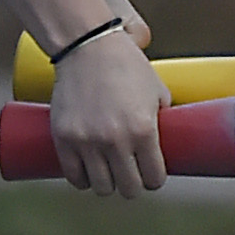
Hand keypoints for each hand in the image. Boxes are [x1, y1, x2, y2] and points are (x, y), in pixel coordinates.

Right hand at [46, 24, 168, 197]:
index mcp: (144, 131)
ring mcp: (87, 141)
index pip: (154, 178)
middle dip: (133, 185)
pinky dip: (82, 179)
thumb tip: (169, 141)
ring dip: (108, 184)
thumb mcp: (156, 91)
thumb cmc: (126, 65)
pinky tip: (87, 173)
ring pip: (101, 187)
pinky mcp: (64, 138)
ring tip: (108, 173)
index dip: (155, 179)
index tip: (151, 175)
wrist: (88, 46)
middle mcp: (116, 140)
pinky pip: (73, 176)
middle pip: (129, 189)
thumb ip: (162, 119)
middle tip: (130, 174)